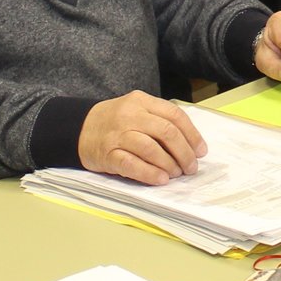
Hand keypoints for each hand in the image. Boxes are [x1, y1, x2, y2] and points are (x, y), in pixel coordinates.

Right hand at [77, 90, 205, 183]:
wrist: (79, 128)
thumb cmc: (116, 122)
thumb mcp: (137, 110)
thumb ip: (160, 120)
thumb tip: (191, 144)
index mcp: (141, 101)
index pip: (174, 115)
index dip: (192, 135)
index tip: (201, 151)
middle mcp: (130, 115)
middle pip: (166, 132)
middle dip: (184, 152)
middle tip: (191, 167)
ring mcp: (117, 135)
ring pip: (150, 148)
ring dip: (169, 164)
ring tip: (176, 174)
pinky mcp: (107, 154)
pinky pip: (132, 164)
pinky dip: (149, 173)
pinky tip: (160, 179)